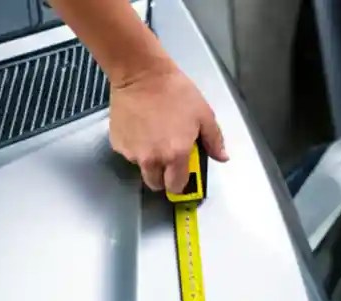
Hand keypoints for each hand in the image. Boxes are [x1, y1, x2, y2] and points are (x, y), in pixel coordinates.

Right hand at [108, 62, 227, 193]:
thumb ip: (214, 140)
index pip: (176, 186)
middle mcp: (152, 159)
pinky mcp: (118, 144)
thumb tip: (222, 157)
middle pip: (155, 184)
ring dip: (148, 159)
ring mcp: (132, 153)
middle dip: (162, 176)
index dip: (180, 183)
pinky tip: (141, 128)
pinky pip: (129, 153)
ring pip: (141, 167)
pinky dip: (135, 146)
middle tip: (167, 158)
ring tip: (153, 135)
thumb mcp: (203, 113)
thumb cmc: (174, 91)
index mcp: (176, 154)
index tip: (181, 176)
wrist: (141, 74)